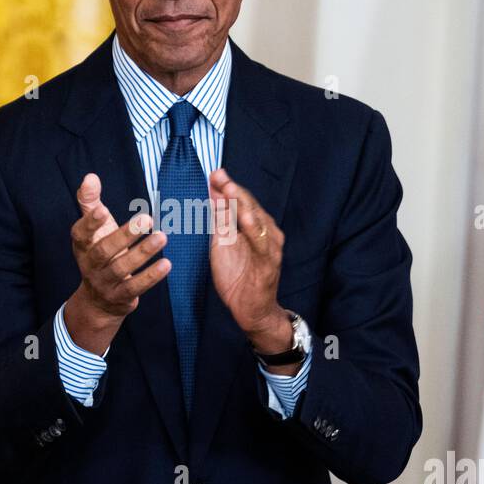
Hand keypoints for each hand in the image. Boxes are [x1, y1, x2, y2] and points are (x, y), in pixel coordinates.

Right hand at [64, 173, 170, 353]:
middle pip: (104, 251)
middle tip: (147, 218)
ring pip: (122, 269)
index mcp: (82, 246)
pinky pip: (135, 287)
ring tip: (162, 237)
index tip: (103, 209)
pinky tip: (166, 264)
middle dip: (125, 235)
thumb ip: (90, 202)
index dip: (90, 223)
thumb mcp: (93, 230)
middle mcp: (90, 265)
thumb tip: (90, 177)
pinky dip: (151, 276)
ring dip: (143, 253)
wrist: (99, 301)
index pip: (81, 234)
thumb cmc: (100, 255)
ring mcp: (104, 283)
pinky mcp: (120, 298)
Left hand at [207, 167, 288, 347]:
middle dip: (234, 190)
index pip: (241, 201)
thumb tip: (214, 193)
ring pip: (257, 221)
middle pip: (250, 206)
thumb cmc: (239, 276)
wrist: (252, 310)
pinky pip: (262, 245)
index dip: (227, 187)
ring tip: (232, 190)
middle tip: (219, 175)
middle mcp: (266, 233)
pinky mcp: (269, 263)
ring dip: (244, 204)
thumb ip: (221, 219)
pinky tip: (245, 219)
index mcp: (255, 226)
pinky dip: (253, 231)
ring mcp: (269, 247)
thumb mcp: (224, 243)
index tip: (214, 174)